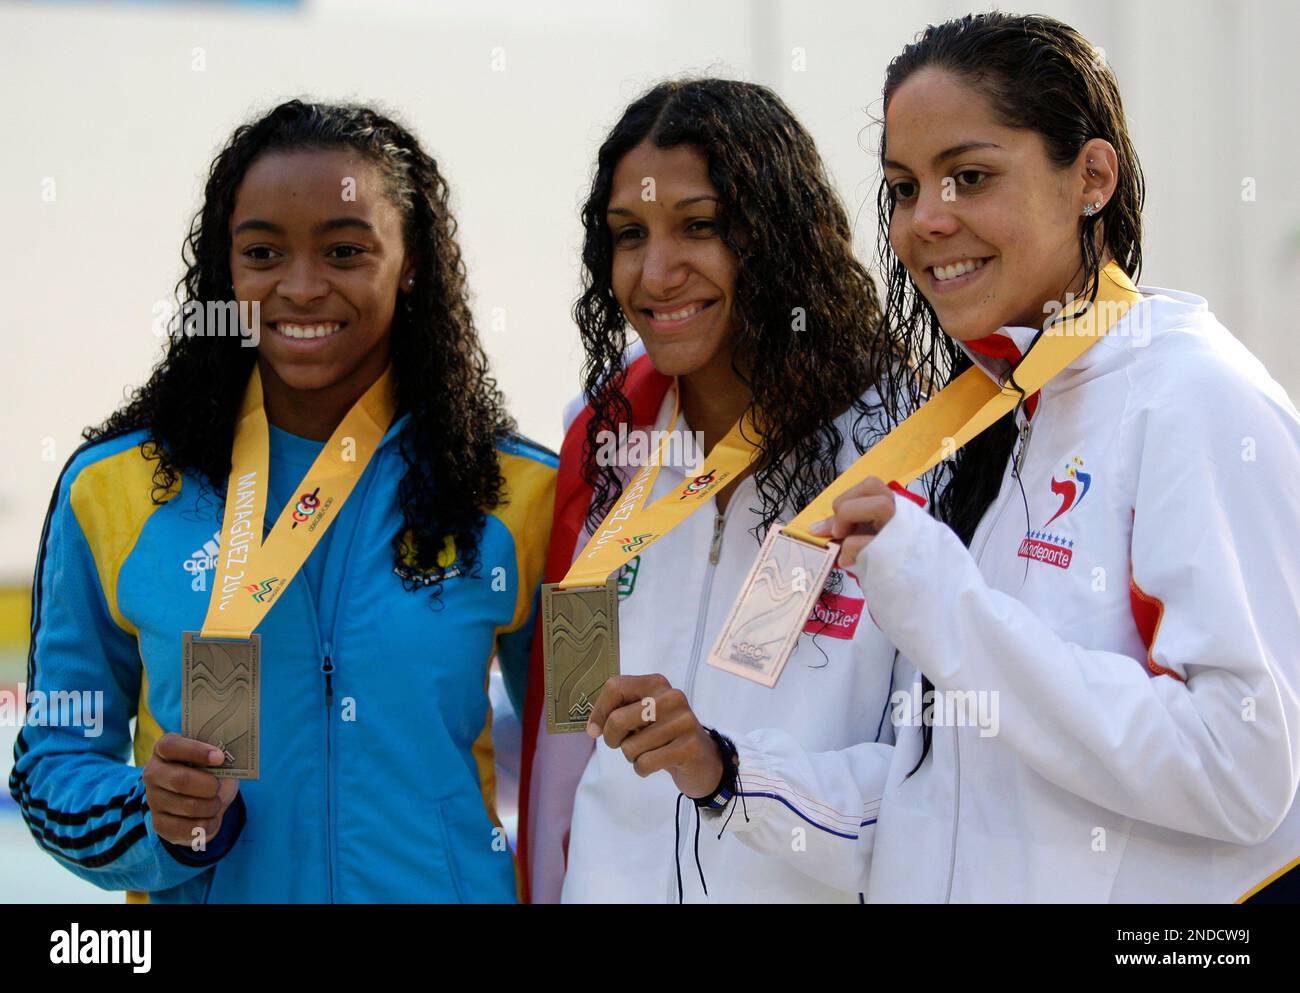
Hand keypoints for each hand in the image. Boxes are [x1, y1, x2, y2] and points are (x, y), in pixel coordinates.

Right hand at [143, 733, 239, 847]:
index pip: (170, 746)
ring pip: (188, 807)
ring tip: (216, 803)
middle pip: (180, 780)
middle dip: (209, 786)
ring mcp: (154, 800)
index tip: (220, 757)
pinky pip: (186, 828)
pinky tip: (210, 818)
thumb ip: (217, 755)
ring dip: (211, 806)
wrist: (204, 801)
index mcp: (164, 750)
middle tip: (218, 788)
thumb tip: (227, 758)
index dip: (196, 751)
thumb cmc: (210, 772)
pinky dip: (207, 824)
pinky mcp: (159, 824)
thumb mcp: (214, 759)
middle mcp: (153, 773)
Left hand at [585, 674, 723, 798]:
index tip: (596, 730)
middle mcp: (671, 697)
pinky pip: (645, 763)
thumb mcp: (641, 715)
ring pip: (631, 747)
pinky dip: (642, 769)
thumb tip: (593, 728)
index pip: (615, 687)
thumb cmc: (662, 734)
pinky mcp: (689, 747)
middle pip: (618, 719)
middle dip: (613, 739)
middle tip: (622, 744)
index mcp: (656, 683)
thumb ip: (616, 712)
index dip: (599, 711)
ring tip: (648, 752)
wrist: (701, 758)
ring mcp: (683, 721)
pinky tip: (655, 764)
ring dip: (632, 757)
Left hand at [808, 475, 896, 568]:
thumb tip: (817, 528)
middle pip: (873, 485)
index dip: (849, 496)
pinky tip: (848, 563)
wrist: (905, 598)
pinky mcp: (894, 554)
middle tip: (839, 531)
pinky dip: (847, 550)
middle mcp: (901, 516)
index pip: (872, 484)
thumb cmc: (882, 567)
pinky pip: (863, 540)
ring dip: (849, 518)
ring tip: (843, 540)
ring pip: (880, 504)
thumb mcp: (865, 543)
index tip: (838, 520)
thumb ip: (846, 529)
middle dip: (846, 504)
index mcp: (893, 510)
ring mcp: (901, 533)